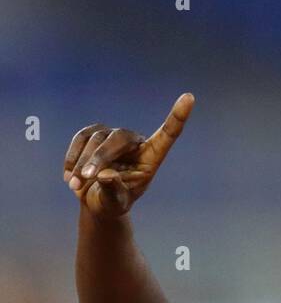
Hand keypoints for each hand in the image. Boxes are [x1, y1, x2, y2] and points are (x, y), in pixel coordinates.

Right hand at [63, 93, 194, 215]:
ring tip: (76, 187)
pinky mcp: (92, 134)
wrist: (96, 201)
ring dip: (82, 164)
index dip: (177, 117)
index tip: (190, 98)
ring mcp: (112, 135)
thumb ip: (114, 191)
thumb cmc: (113, 203)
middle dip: (100, 158)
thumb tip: (106, 175)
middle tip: (87, 177)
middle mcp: (134, 142)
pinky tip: (69, 177)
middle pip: (118, 138)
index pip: (167, 135)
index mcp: (151, 158)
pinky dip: (72, 158)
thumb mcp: (115, 204)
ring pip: (95, 139)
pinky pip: (80, 140)